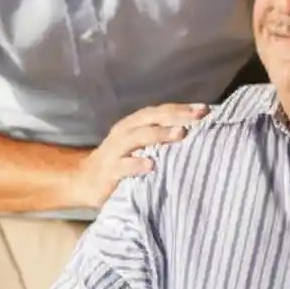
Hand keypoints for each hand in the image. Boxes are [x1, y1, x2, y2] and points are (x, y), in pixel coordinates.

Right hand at [67, 103, 208, 207]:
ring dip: (159, 134)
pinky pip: (123, 166)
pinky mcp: (108, 171)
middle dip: (176, 116)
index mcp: (135, 123)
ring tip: (180, 134)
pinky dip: (136, 164)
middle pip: (152, 118)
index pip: (161, 111)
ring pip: (138, 137)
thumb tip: (194, 134)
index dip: (182, 109)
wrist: (84, 180)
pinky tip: (151, 166)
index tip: (205, 109)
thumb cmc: (121, 161)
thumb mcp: (139, 145)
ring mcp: (115, 150)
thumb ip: (160, 138)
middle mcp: (125, 131)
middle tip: (199, 117)